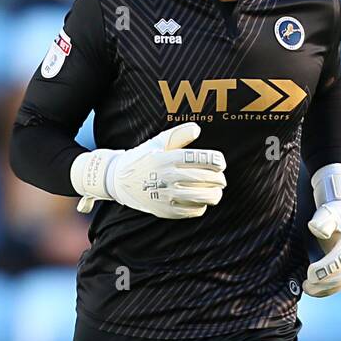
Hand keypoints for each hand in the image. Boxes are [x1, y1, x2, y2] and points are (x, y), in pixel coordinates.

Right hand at [72, 122, 226, 217]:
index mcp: (167, 158)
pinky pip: (192, 211)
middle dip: (219, 179)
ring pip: (201, 197)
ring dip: (214, 195)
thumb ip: (178, 135)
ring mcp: (166, 195)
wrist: (118, 180)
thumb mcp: (157, 143)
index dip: (216, 161)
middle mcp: (167, 176)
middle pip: (204, 179)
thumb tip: (197, 129)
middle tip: (222, 180)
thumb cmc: (143, 158)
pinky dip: (201, 207)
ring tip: (217, 193)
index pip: (200, 159)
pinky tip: (201, 202)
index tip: (221, 163)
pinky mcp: (165, 210)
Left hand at [303, 196, 340, 296]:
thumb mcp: (328, 213)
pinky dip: (327, 290)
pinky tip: (312, 290)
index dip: (325, 268)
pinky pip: (340, 285)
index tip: (309, 272)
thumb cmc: (333, 215)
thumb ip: (323, 220)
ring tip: (306, 288)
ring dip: (324, 289)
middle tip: (306, 284)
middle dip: (324, 282)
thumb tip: (316, 229)